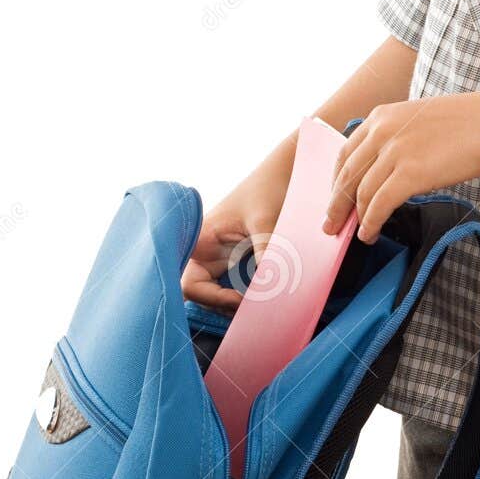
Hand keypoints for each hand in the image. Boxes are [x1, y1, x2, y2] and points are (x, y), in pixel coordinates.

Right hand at [181, 169, 287, 314]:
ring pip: (219, 294)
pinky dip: (249, 294)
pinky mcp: (238, 259)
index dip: (213, 300)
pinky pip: (236, 286)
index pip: (190, 286)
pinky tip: (266, 294)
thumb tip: (270, 288)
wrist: (289, 169)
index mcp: (200, 240)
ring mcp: (221, 257)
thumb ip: (266, 254)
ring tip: (262, 303)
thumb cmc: (269, 187)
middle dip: (224, 307)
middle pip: (202, 296)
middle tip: (254, 309)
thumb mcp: (266, 221)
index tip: (242, 301)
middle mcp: (205, 252)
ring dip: (237, 303)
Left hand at [321, 92, 479, 242]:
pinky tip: (370, 234)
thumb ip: (394, 138)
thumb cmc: (467, 124)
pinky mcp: (410, 173)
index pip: (345, 153)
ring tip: (354, 234)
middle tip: (330, 225)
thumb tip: (382, 171)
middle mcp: (381, 131)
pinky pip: (378, 205)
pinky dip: (370, 224)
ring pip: (360, 193)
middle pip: (346, 175)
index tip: (335, 198)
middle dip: (335, 204)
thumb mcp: (417, 120)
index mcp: (381, 116)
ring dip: (353, 219)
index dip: (336, 180)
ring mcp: (394, 152)